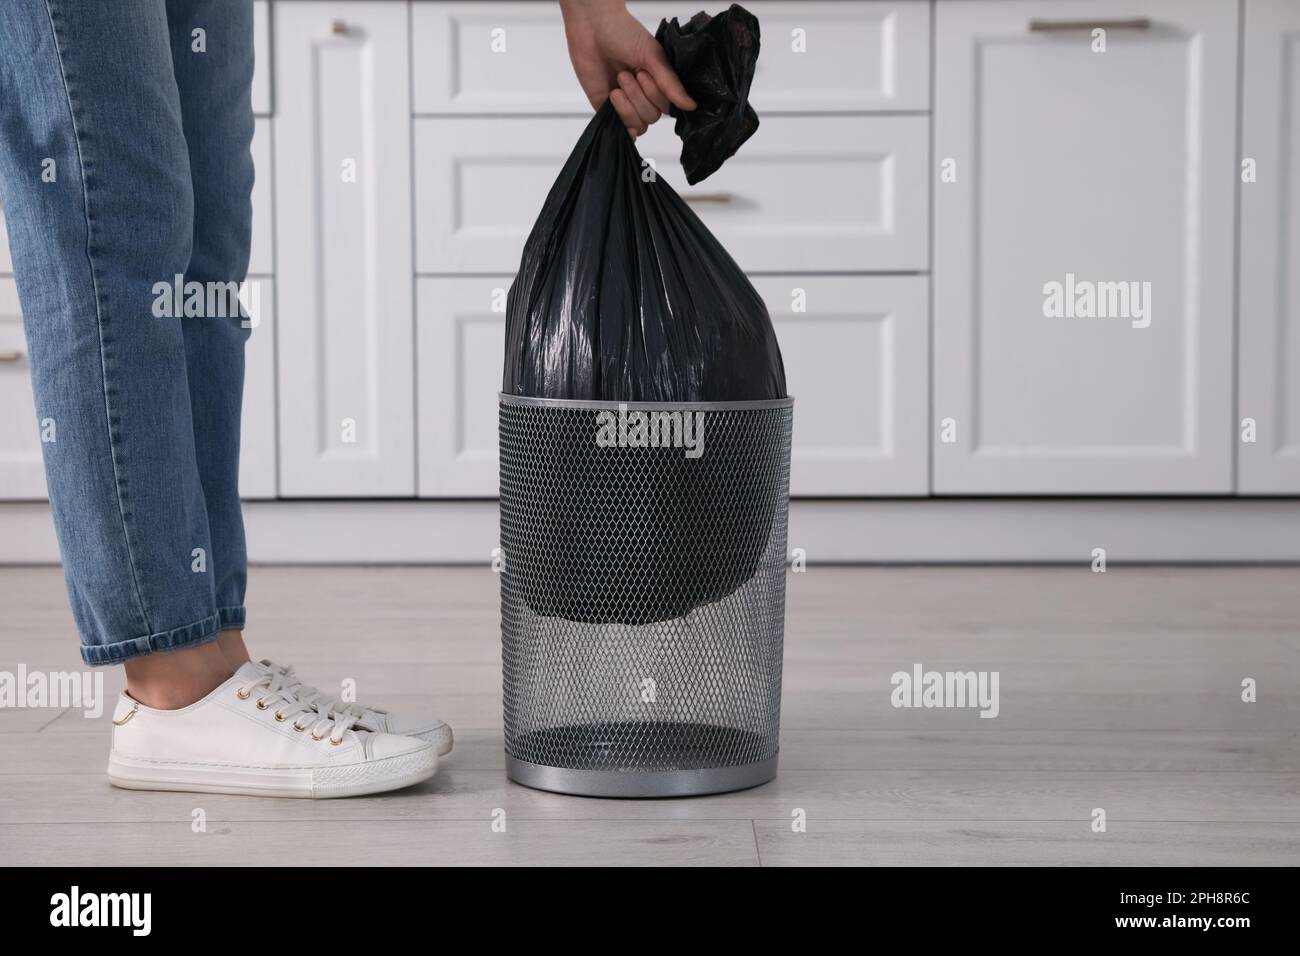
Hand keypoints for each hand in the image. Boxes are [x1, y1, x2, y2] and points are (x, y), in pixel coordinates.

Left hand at [560, 0, 695, 137]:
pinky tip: (620, 111)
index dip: (655, 95)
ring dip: (627, 105)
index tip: (643, 73)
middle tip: (625, 74)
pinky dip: (624, 127)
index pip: (667, 107)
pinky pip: (621, 130)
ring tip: (617, 80)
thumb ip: (670, 83)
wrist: (592, 26)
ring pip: (638, 125)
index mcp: (657, 83)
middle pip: (652, 117)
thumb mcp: (652, 56)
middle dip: (638, 96)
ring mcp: (625, 104)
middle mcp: (643, 96)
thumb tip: (691, 106)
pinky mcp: (606, 109)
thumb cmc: (622, 34)